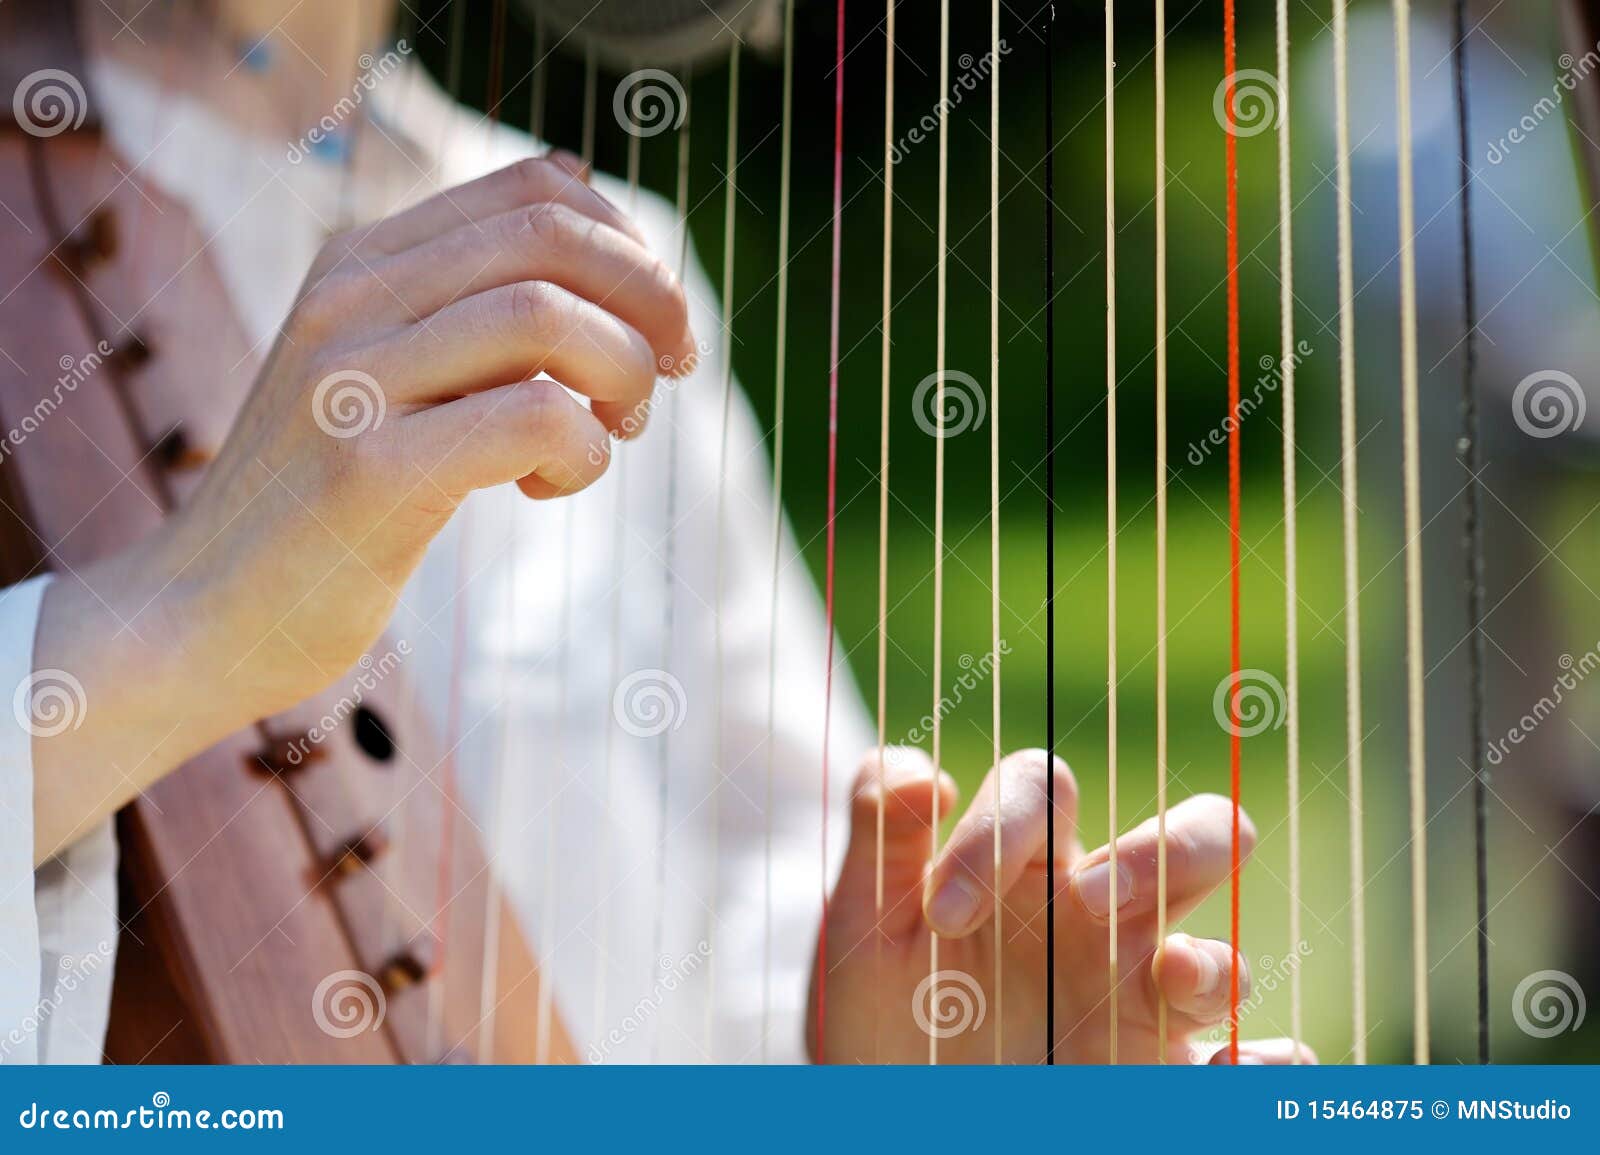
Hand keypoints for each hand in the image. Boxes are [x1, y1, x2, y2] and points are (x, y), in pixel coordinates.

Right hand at [30, 154, 692, 856]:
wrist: (197, 614)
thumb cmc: (321, 503)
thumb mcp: (381, 373)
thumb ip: (465, 304)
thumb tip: (588, 215)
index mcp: (359, 260)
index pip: (533, 188)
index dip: (625, 243)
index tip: (655, 318)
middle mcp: (349, 297)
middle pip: (553, 239)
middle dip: (650, 301)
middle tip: (669, 374)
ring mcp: (352, 379)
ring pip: (549, 318)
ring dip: (622, 378)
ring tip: (609, 435)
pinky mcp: (370, 471)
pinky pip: (536, 418)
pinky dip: (583, 453)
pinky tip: (546, 488)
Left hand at [808, 747, 1315, 1063]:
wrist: (892, 1116)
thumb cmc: (879, 1014)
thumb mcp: (862, 926)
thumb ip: (880, 836)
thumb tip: (926, 776)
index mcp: (1026, 866)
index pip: (1043, 788)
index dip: (998, 827)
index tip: (943, 916)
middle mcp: (1101, 922)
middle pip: (1196, 833)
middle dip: (1166, 847)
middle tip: (1093, 897)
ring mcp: (1140, 1004)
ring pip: (1225, 956)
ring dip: (1211, 961)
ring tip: (1171, 975)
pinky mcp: (1165, 1082)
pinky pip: (1258, 1068)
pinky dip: (1264, 1069)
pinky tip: (1230, 1074)